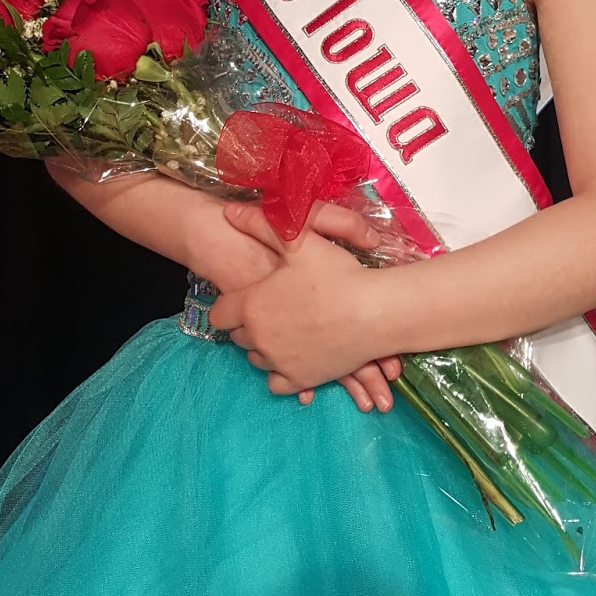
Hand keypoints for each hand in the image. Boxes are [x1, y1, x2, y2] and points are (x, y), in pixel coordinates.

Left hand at [209, 202, 399, 404]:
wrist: (375, 312)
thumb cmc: (337, 274)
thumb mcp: (299, 240)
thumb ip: (261, 224)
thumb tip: (230, 211)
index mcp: (252, 306)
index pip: (219, 314)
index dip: (230, 305)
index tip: (246, 298)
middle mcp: (259, 339)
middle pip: (238, 337)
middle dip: (249, 325)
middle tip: (272, 310)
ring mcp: (279, 362)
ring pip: (257, 359)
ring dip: (264, 347)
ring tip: (286, 329)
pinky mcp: (300, 380)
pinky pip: (276, 383)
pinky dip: (281, 372)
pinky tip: (294, 356)